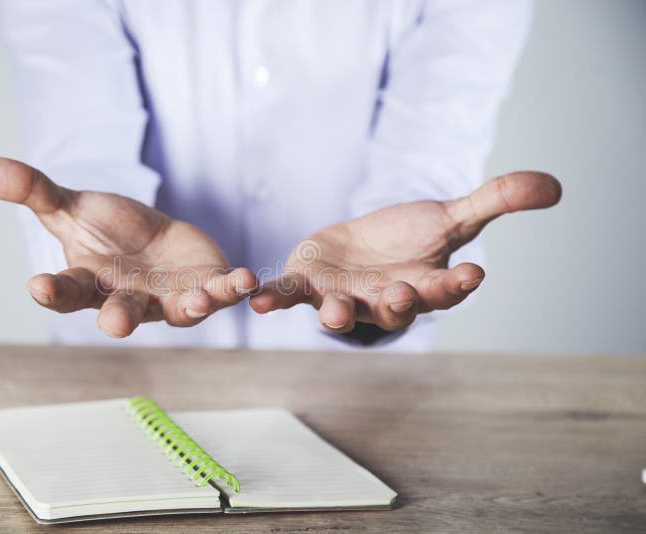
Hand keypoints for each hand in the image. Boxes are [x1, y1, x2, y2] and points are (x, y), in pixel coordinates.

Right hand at [0, 157, 257, 336]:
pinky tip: (246, 278)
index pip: (67, 293)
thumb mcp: (71, 205)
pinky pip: (221, 293)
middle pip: (120, 313)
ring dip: (189, 308)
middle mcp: (129, 299)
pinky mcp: (206, 288)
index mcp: (91, 283)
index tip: (38, 287)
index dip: (54, 293)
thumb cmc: (110, 231)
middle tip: (112, 322)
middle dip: (117, 318)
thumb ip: (31, 190)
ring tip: (198, 301)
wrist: (156, 237)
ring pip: (178, 312)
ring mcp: (170, 300)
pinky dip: (232, 288)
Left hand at [249, 171, 561, 332]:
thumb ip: (495, 201)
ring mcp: (344, 297)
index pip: (448, 287)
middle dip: (401, 301)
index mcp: (425, 284)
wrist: (360, 245)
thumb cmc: (408, 237)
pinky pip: (292, 298)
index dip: (459, 283)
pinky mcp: (308, 287)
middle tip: (405, 290)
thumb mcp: (452, 216)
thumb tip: (554, 185)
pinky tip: (257, 303)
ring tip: (332, 312)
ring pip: (343, 311)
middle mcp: (384, 300)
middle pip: (396, 306)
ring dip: (337, 313)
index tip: (472, 272)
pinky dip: (275, 300)